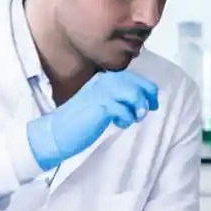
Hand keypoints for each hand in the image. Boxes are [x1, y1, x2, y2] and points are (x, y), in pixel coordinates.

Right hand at [26, 71, 158, 170]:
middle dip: (147, 98)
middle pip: (136, 83)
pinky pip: (123, 108)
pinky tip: (119, 123)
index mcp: (104, 79)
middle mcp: (103, 82)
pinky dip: (126, 117)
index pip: (134, 78)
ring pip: (132, 93)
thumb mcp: (103, 104)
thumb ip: (119, 98)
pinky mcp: (99, 106)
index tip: (153, 104)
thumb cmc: (81, 120)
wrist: (57, 132)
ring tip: (132, 118)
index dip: (148, 90)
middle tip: (144, 113)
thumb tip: (144, 102)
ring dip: (138, 107)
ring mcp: (101, 92)